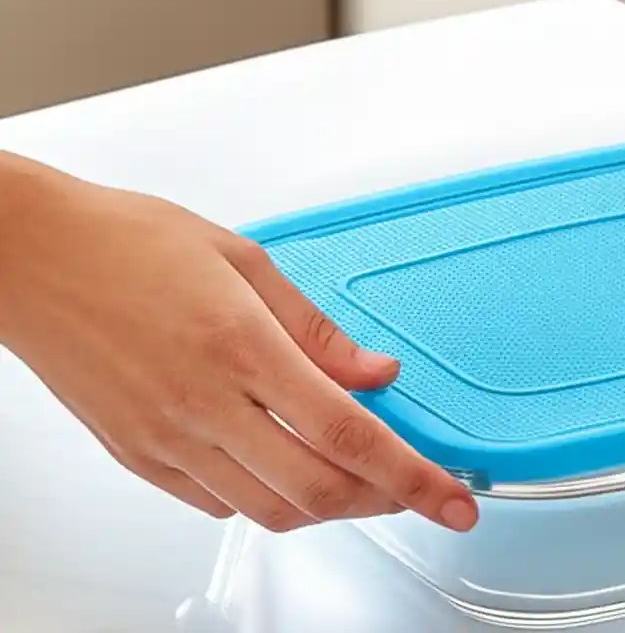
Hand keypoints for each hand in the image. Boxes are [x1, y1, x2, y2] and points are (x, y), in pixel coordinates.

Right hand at [0, 153, 478, 532]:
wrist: (30, 257)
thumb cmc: (128, 242)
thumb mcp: (243, 260)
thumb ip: (318, 329)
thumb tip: (376, 372)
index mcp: (241, 347)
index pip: (349, 433)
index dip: (412, 477)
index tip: (454, 500)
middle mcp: (204, 404)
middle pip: (317, 490)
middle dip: (382, 500)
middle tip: (414, 488)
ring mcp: (167, 439)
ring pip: (270, 510)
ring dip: (328, 504)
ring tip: (356, 476)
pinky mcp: (138, 457)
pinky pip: (218, 504)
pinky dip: (267, 497)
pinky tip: (281, 463)